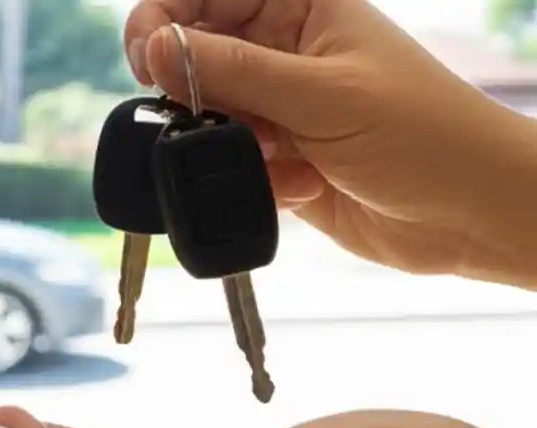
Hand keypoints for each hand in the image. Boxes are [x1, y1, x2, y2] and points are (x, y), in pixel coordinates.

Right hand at [125, 0, 536, 288]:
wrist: (471, 215)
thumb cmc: (424, 135)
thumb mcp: (322, 94)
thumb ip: (233, 71)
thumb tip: (156, 48)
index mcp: (302, 9)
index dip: (166, 16)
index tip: (148, 54)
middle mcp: (286, 54)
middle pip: (196, 55)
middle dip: (191, 90)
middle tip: (191, 113)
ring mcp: (281, 110)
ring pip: (208, 117)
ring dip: (225, 143)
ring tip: (272, 154)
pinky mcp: (280, 163)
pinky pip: (230, 166)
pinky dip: (251, 181)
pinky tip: (297, 185)